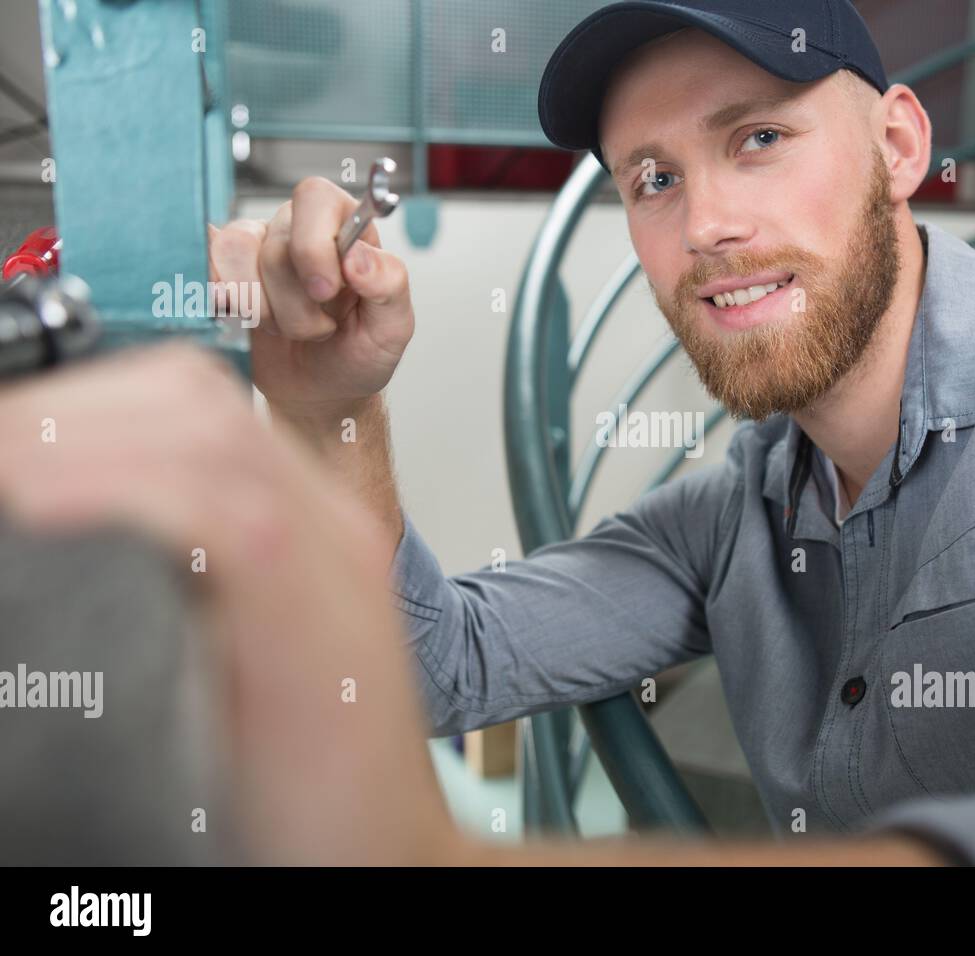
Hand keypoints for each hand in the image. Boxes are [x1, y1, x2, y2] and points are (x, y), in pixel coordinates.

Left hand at [0, 344, 462, 862]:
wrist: (387, 852)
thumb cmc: (308, 779)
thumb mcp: (234, 652)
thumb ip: (183, 580)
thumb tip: (70, 531)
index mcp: (309, 531)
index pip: (201, 409)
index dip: (91, 407)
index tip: (14, 442)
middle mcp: (327, 529)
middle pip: (200, 402)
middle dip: (75, 409)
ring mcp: (331, 565)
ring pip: (211, 438)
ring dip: (82, 442)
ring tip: (5, 471)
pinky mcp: (314, 617)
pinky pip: (224, 516)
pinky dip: (121, 494)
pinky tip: (43, 506)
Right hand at [207, 176, 413, 416]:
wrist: (319, 390)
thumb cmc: (358, 353)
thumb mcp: (392, 329)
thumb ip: (389, 286)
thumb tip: (359, 256)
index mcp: (345, 227)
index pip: (315, 198)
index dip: (313, 244)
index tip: (326, 292)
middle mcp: (297, 227)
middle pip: (276, 244)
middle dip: (297, 304)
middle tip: (321, 330)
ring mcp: (254, 247)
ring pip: (235, 255)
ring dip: (262, 310)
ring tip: (289, 330)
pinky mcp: (221, 271)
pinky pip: (205, 268)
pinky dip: (230, 307)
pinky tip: (255, 326)